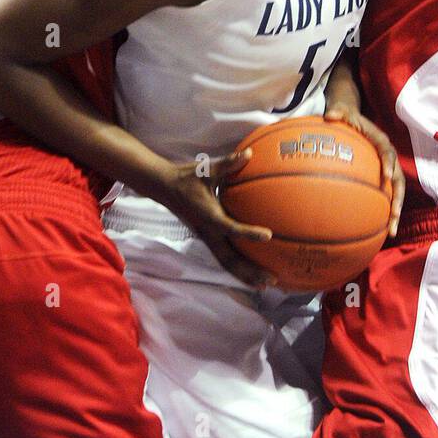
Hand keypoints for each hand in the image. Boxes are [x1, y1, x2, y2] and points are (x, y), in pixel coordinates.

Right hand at [159, 148, 276, 287]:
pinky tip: (254, 272)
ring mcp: (207, 239)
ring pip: (227, 263)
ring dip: (246, 275)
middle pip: (230, 260)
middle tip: (272, 279)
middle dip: (250, 271)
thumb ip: (228, 164)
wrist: (164, 188)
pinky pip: (225, 258)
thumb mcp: (206, 169)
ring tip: (267, 285)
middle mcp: (208, 232)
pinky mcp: (208, 239)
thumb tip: (249, 153)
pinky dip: (239, 268)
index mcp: (208, 216)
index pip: (231, 228)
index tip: (268, 235)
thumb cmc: (187, 177)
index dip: (249, 232)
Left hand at [324, 104, 405, 238]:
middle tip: (393, 215)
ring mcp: (386, 169)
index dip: (389, 164)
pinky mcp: (380, 178)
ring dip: (394, 212)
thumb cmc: (345, 115)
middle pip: (398, 180)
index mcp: (380, 140)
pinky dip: (383, 212)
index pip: (387, 152)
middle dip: (397, 198)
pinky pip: (385, 196)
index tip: (387, 177)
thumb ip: (337, 112)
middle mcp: (387, 157)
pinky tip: (377, 231)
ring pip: (395, 193)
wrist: (351, 118)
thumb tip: (330, 115)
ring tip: (390, 232)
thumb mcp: (341, 110)